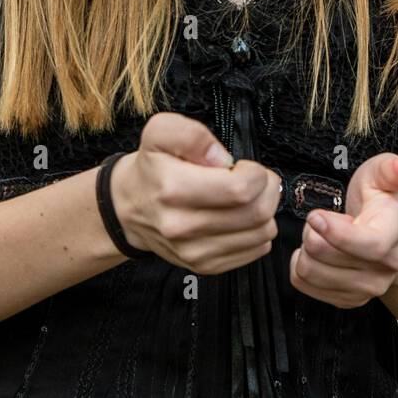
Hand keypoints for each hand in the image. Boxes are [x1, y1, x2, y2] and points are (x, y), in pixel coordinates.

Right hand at [109, 113, 281, 275]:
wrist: (130, 205)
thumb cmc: (152, 166)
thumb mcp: (161, 131)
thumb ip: (192, 135)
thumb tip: (221, 158)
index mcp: (174, 189)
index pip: (240, 190)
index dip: (256, 174)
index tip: (246, 166)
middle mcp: (182, 226)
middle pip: (255, 213)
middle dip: (267, 190)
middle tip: (257, 178)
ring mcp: (194, 251)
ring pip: (260, 234)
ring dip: (266, 210)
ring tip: (249, 196)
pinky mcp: (205, 266)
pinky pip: (254, 251)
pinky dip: (258, 231)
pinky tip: (241, 216)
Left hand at [289, 153, 397, 308]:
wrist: (393, 234)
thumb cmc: (383, 199)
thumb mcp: (384, 173)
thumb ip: (392, 168)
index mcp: (393, 234)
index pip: (368, 245)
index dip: (336, 233)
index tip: (315, 216)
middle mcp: (384, 268)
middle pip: (326, 257)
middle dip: (312, 230)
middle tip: (322, 217)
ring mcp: (367, 289)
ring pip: (310, 272)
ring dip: (306, 247)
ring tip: (321, 234)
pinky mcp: (347, 300)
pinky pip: (304, 285)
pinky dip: (301, 265)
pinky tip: (317, 251)